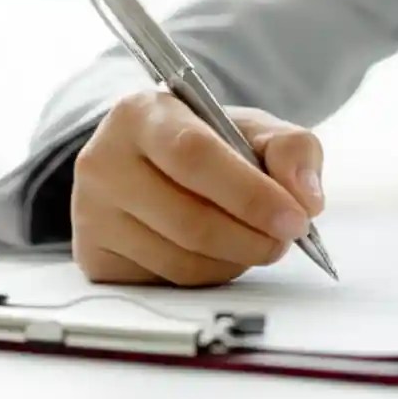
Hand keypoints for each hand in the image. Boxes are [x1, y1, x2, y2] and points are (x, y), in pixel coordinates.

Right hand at [71, 90, 324, 285]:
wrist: (151, 163)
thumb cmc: (208, 143)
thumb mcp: (253, 129)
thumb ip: (292, 150)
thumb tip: (306, 198)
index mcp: (141, 115)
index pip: (194, 157)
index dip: (251, 194)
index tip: (295, 218)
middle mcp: (103, 163)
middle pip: (190, 220)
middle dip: (253, 237)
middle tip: (288, 237)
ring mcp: (91, 215)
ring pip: (182, 260)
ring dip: (237, 259)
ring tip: (256, 239)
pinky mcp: (94, 260)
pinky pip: (169, 283)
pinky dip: (210, 275)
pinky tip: (220, 252)